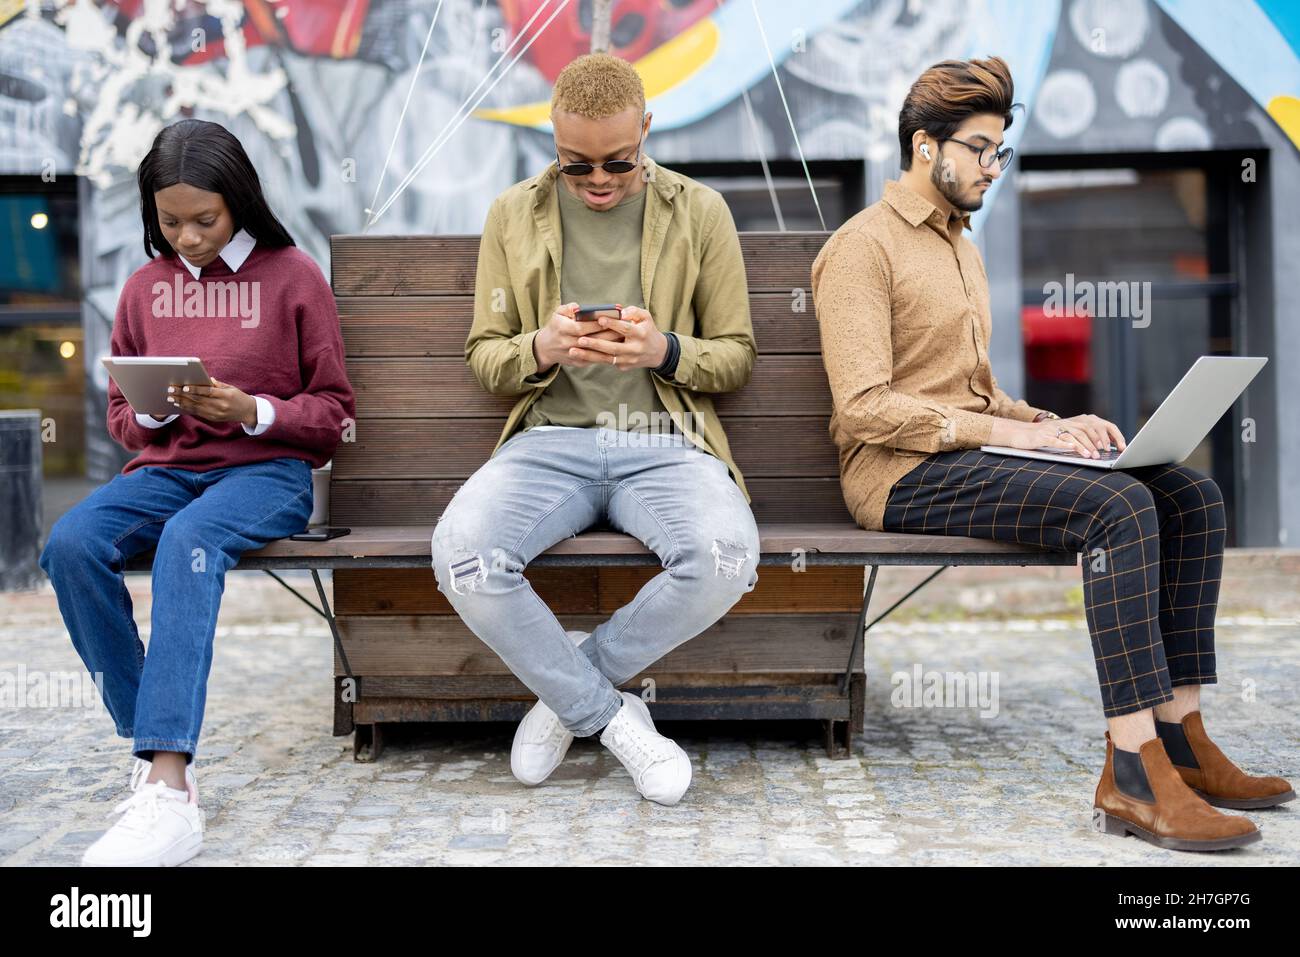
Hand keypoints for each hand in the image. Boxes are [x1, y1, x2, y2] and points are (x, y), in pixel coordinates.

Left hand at [165, 377, 258, 426]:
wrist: (248, 412)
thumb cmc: (239, 397)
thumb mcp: (230, 388)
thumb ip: (217, 384)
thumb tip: (205, 379)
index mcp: (226, 396)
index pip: (208, 392)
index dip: (195, 389)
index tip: (184, 386)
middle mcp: (221, 406)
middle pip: (198, 400)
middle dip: (183, 395)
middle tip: (171, 390)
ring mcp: (216, 413)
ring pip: (196, 407)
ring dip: (182, 402)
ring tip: (171, 398)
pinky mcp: (214, 418)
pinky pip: (198, 413)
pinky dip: (188, 408)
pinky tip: (179, 404)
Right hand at [534, 303, 625, 372]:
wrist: (546, 348)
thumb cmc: (556, 326)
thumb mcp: (557, 313)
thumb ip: (568, 308)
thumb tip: (578, 308)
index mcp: (563, 329)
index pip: (582, 327)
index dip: (597, 324)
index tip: (610, 319)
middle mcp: (568, 343)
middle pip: (592, 340)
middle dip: (608, 334)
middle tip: (624, 329)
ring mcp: (574, 354)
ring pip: (595, 351)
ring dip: (610, 346)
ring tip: (624, 339)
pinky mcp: (579, 363)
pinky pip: (595, 360)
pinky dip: (607, 355)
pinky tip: (618, 350)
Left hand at [564, 304, 666, 369]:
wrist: (656, 352)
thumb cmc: (647, 330)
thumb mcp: (646, 317)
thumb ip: (634, 311)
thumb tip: (621, 312)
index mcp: (641, 334)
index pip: (625, 328)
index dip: (612, 324)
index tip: (599, 319)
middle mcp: (635, 349)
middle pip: (613, 347)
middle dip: (595, 343)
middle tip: (580, 339)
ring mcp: (629, 360)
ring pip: (606, 358)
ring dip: (588, 355)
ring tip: (573, 351)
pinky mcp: (624, 366)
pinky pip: (606, 362)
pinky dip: (592, 359)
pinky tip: (579, 356)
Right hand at [991, 413, 1124, 458]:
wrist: (1015, 433)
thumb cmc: (1037, 438)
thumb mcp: (1057, 437)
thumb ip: (1073, 439)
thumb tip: (1093, 449)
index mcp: (1069, 423)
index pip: (1093, 424)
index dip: (1106, 433)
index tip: (1117, 445)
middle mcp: (1063, 423)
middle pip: (1086, 429)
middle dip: (1098, 441)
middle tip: (1107, 452)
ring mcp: (1052, 429)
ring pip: (1075, 435)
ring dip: (1086, 446)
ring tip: (1094, 456)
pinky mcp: (1043, 437)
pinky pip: (1058, 440)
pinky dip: (1069, 445)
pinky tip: (1078, 452)